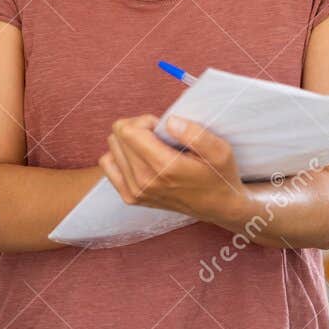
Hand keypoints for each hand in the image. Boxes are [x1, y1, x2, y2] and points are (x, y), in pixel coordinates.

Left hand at [97, 113, 245, 226]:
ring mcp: (134, 192)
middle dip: (137, 129)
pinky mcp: (130, 197)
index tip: (162, 128)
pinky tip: (141, 158)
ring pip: (112, 148)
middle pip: (117, 136)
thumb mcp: (220, 150)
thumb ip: (196, 134)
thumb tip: (169, 121)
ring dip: (129, 142)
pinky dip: (121, 156)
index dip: (145, 121)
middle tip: (160, 137)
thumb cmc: (219, 176)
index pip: (127, 130)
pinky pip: (108, 165)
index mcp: (164, 168)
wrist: (218, 207)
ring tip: (152, 148)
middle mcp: (144, 182)